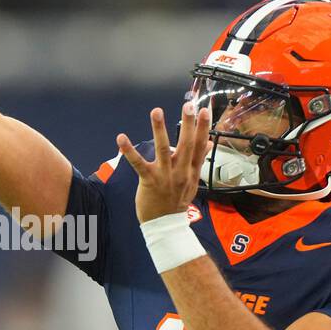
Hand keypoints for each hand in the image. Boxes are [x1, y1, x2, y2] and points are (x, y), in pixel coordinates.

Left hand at [116, 103, 211, 222]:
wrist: (165, 225)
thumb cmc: (177, 201)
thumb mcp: (193, 181)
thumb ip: (199, 160)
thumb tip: (209, 144)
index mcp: (191, 170)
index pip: (199, 145)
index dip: (203, 128)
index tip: (205, 110)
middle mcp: (181, 171)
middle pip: (186, 144)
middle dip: (188, 124)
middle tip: (189, 105)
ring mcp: (165, 176)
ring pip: (163, 149)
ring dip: (159, 129)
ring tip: (157, 111)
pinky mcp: (149, 181)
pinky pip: (138, 163)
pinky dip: (129, 150)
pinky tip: (121, 138)